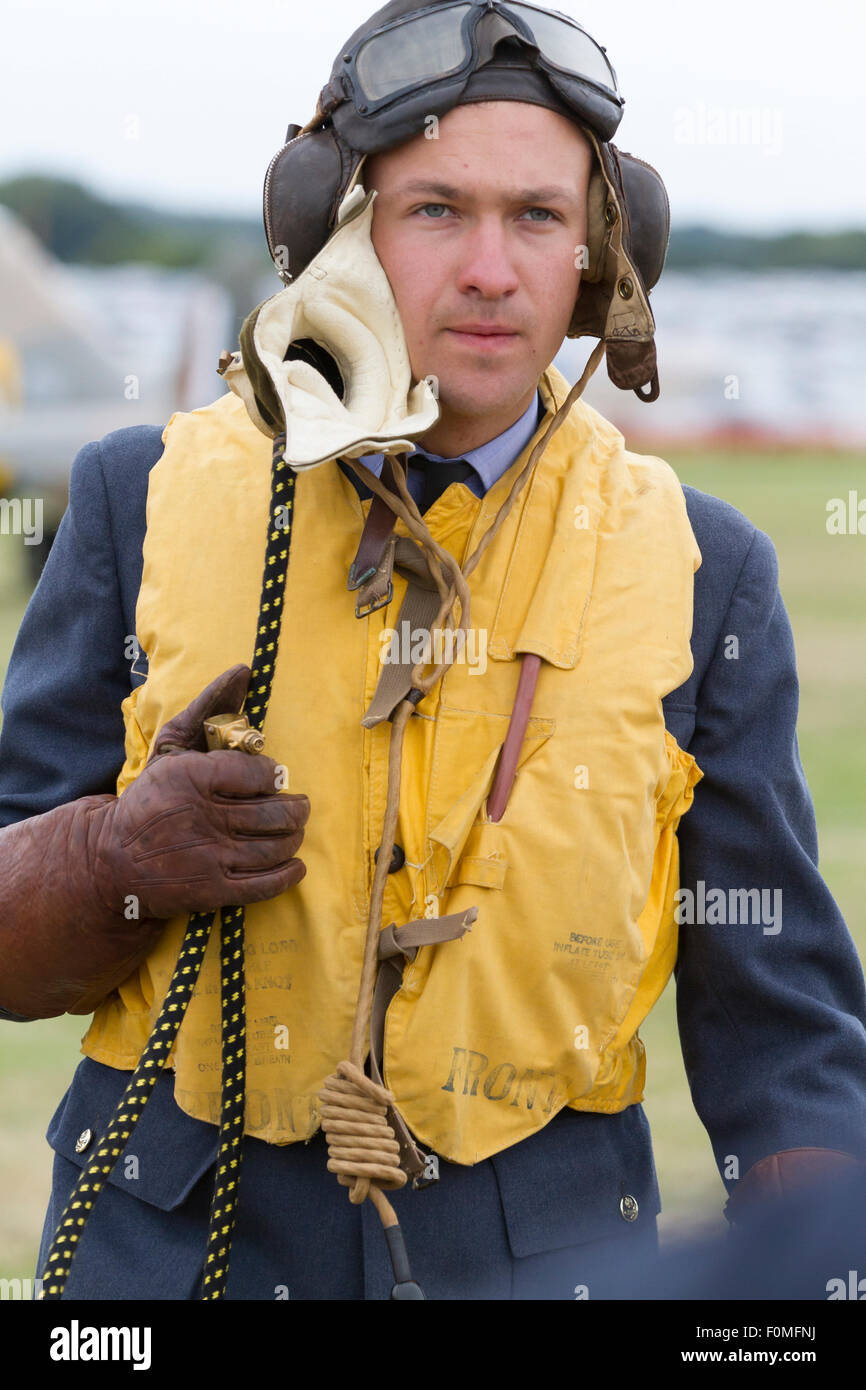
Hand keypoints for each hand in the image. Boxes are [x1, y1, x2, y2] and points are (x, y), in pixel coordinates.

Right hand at [89, 664, 309, 917]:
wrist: (113, 861)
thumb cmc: (151, 798)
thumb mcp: (172, 748)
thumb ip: (209, 708)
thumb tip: (244, 671)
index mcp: (192, 776)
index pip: (260, 772)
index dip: (272, 775)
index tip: (270, 779)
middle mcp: (202, 816)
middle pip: (277, 812)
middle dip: (295, 809)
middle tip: (297, 806)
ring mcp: (210, 857)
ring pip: (277, 845)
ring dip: (294, 837)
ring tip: (292, 831)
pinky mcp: (213, 891)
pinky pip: (267, 884)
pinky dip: (289, 874)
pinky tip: (294, 865)